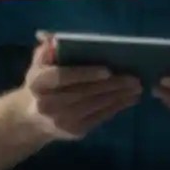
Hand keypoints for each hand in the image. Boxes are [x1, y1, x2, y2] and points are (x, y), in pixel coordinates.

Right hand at [18, 31, 141, 140]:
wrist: (33, 118)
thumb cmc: (42, 84)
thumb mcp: (39, 64)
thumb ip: (47, 49)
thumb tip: (52, 37)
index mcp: (37, 83)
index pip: (62, 77)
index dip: (85, 74)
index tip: (107, 70)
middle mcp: (47, 104)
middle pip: (84, 92)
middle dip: (111, 85)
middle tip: (133, 77)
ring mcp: (61, 120)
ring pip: (95, 105)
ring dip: (119, 96)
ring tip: (137, 86)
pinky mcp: (75, 132)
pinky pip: (99, 118)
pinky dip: (117, 107)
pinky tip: (130, 99)